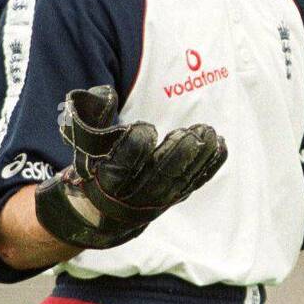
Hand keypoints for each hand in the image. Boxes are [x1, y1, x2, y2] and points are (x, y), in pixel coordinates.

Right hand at [34, 85, 226, 249]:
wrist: (101, 212)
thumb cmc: (93, 167)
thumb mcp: (84, 143)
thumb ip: (91, 115)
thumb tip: (107, 91)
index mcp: (108, 181)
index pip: (126, 163)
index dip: (138, 142)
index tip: (145, 128)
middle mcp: (135, 195)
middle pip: (161, 174)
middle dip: (178, 152)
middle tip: (191, 132)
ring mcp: (158, 199)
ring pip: (182, 179)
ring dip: (199, 156)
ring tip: (209, 133)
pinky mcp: (175, 197)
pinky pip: (195, 182)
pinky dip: (210, 165)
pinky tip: (220, 144)